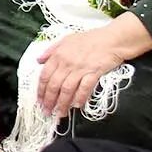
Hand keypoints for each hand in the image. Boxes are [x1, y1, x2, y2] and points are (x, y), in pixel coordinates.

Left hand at [36, 15, 151, 118]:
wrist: (112, 39)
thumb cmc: (90, 39)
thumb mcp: (66, 39)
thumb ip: (51, 50)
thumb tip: (38, 60)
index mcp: (58, 55)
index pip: (44, 75)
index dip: (40, 90)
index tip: (39, 100)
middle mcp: (67, 62)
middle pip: (54, 85)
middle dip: (49, 101)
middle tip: (47, 111)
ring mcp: (80, 68)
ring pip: (67, 89)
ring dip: (62, 103)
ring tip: (60, 113)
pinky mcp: (94, 72)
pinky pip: (84, 88)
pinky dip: (80, 98)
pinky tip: (77, 106)